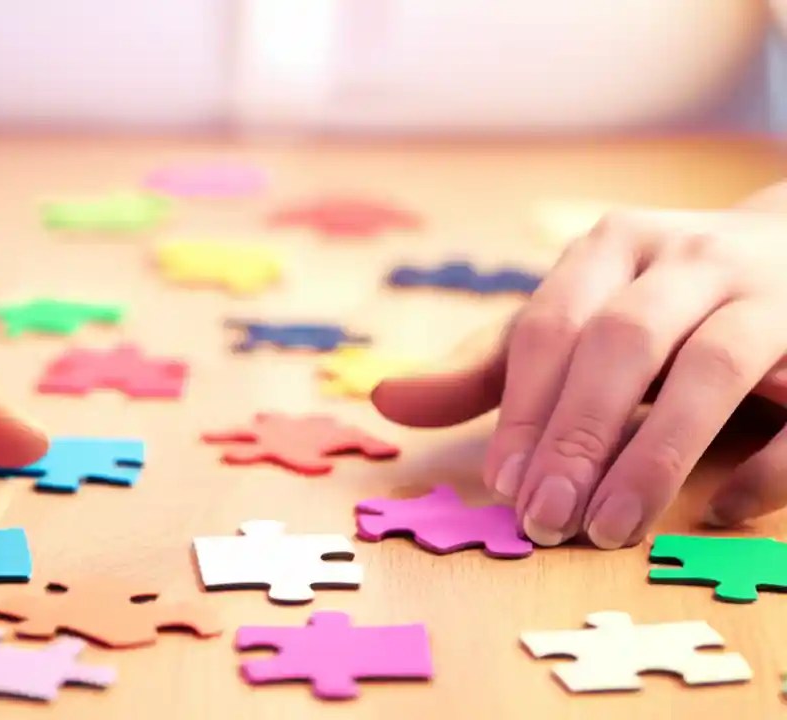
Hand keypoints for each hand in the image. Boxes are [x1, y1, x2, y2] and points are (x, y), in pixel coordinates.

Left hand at [373, 207, 786, 548]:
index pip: (553, 325)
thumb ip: (490, 369)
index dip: (525, 408)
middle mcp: (693, 257)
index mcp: (614, 246)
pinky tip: (717, 512)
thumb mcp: (571, 324)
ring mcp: (773, 293)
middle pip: (625, 340)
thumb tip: (385, 402)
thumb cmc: (653, 309)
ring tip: (610, 527)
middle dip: (579, 432)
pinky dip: (765, 466)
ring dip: (658, 452)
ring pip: (717, 365)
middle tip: (546, 516)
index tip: (504, 483)